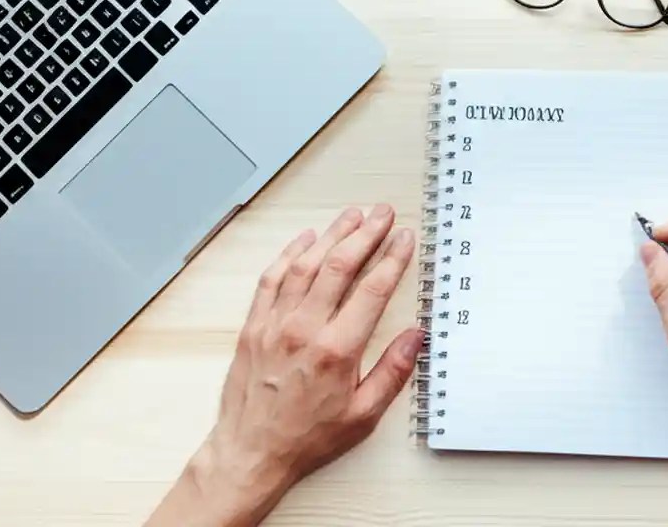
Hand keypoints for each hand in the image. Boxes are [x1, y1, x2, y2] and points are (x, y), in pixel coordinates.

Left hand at [147, 205, 421, 526]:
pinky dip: (289, 254)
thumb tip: (416, 336)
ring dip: (331, 235)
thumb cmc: (307, 438)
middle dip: (365, 233)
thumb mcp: (363, 416)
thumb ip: (393, 372)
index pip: (372, 290)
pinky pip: (271, 279)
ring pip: (305, 265)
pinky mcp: (254, 326)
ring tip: (352, 215)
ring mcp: (275, 324)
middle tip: (383, 213)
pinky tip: (306, 239)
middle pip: (339, 266)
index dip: (392, 259)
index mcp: (336, 351)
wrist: (250, 453)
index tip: (405, 239)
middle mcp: (304, 330)